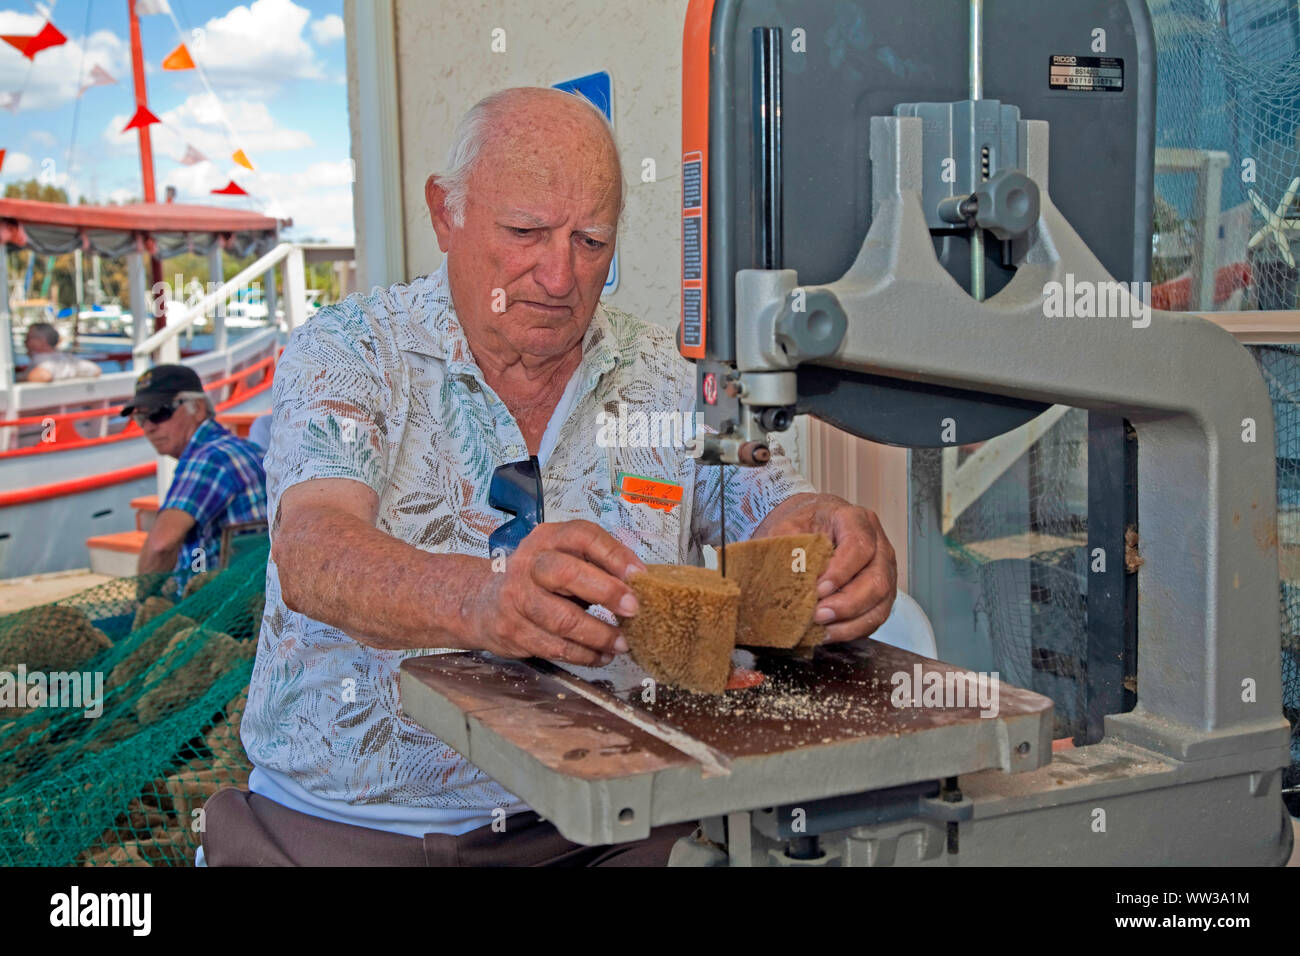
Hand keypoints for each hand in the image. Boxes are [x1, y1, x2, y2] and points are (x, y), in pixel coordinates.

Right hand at [467, 520, 646, 665]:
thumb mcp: (561, 558)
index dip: (614, 555)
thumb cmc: (536, 580)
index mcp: (548, 538)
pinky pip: (554, 647)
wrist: (480, 601)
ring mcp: (516, 598)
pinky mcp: (512, 630)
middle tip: (634, 610)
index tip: (640, 576)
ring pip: (562, 619)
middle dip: (606, 592)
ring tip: (622, 643)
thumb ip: (594, 564)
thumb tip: (641, 583)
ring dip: (598, 635)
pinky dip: (583, 654)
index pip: (583, 536)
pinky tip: (601, 655)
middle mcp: (529, 563)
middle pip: (566, 574)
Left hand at [752, 493, 896, 642]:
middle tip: (817, 615)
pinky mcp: (882, 594)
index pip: (859, 547)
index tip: (817, 589)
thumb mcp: (790, 527)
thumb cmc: (805, 527)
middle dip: (846, 604)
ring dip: (849, 622)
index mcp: (857, 521)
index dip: (840, 572)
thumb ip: (789, 548)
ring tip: (820, 629)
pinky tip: (827, 633)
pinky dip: (851, 630)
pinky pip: (875, 618)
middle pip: (877, 581)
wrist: (816, 528)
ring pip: (880, 604)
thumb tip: (788, 576)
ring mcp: (885, 571)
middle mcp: (880, 546)